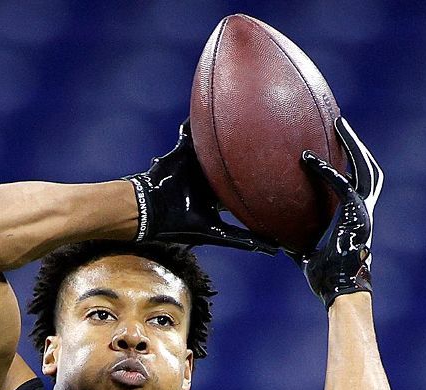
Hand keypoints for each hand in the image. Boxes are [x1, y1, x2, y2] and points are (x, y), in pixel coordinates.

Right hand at [124, 121, 278, 253]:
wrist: (151, 212)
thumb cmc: (180, 225)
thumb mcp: (216, 233)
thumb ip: (243, 239)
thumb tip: (273, 249)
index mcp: (216, 196)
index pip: (238, 186)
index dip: (254, 181)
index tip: (274, 176)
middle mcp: (206, 179)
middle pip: (228, 163)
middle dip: (243, 154)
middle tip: (266, 141)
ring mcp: (194, 165)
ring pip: (211, 147)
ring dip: (220, 133)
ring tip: (240, 116)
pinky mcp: (180, 153)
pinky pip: (188, 134)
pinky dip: (194, 124)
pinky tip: (204, 105)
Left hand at [293, 117, 383, 308]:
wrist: (340, 292)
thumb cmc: (325, 279)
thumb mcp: (305, 253)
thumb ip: (293, 239)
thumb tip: (269, 234)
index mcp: (356, 217)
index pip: (359, 182)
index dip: (352, 162)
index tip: (338, 144)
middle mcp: (365, 210)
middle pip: (368, 168)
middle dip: (357, 144)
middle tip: (340, 123)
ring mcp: (364, 212)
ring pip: (364, 169)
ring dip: (352, 145)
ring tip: (337, 124)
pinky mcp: (357, 216)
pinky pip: (342, 186)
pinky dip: (326, 172)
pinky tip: (308, 159)